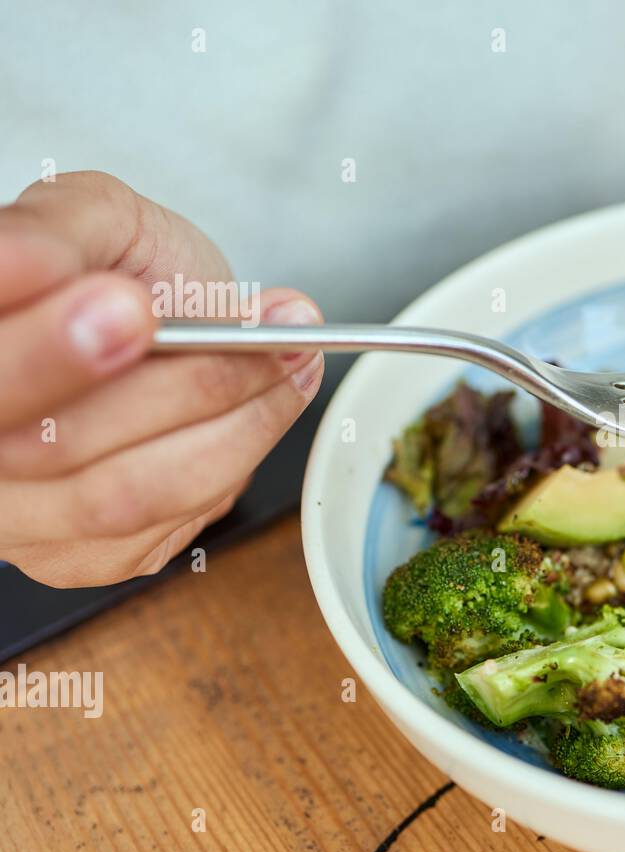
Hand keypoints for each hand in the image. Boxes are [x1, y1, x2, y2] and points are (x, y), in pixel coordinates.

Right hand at [0, 171, 323, 586]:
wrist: (164, 322)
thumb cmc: (123, 274)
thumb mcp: (94, 218)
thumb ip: (54, 231)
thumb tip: (23, 262)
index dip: (46, 350)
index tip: (133, 307)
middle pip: (43, 448)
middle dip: (176, 386)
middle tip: (259, 336)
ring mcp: (18, 516)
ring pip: (119, 493)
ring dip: (231, 418)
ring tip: (292, 355)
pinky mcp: (83, 554)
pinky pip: (168, 517)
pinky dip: (239, 452)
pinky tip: (271, 399)